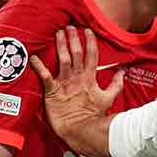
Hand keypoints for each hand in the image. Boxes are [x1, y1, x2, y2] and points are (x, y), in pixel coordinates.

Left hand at [30, 27, 123, 156]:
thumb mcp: (108, 99)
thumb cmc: (94, 116)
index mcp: (90, 78)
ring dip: (60, 45)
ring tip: (57, 33)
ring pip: (62, 59)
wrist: (81, 130)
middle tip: (69, 26)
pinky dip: (39, 66)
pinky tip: (33, 57)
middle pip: (76, 53)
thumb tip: (122, 72)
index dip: (89, 42)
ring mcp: (64, 83)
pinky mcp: (52, 91)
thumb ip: (115, 85)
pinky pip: (45, 76)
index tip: (87, 30)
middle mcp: (77, 78)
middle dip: (73, 39)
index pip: (91, 55)